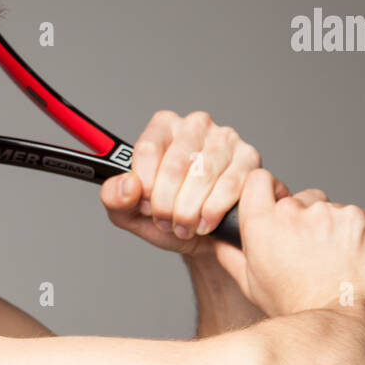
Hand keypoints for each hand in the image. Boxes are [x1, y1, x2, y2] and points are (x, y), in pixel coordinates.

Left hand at [99, 110, 288, 279]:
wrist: (204, 238)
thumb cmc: (167, 217)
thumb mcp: (131, 212)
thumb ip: (114, 198)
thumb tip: (127, 185)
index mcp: (162, 127)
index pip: (148, 149)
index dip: (145, 186)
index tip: (145, 205)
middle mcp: (195, 125)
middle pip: (175, 164)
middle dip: (166, 203)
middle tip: (165, 222)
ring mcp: (226, 139)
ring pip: (203, 175)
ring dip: (189, 210)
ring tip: (183, 226)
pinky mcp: (250, 159)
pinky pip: (230, 186)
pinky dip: (213, 211)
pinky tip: (204, 223)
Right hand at [237, 168, 364, 326]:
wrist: (341, 322)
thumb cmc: (297, 308)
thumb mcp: (251, 286)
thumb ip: (231, 256)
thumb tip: (219, 242)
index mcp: (261, 224)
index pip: (259, 180)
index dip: (270, 191)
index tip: (279, 205)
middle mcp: (292, 212)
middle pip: (302, 198)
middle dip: (309, 218)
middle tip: (314, 251)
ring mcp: (328, 213)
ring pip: (333, 209)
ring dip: (337, 228)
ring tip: (338, 260)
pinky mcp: (360, 218)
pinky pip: (364, 217)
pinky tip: (359, 257)